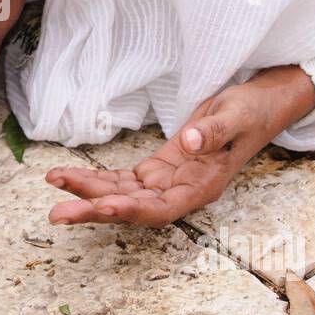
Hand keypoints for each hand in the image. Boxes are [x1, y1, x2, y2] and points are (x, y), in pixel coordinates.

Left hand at [45, 66, 314, 226]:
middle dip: (94, 208)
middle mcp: (181, 192)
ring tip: (53, 185)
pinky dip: (97, 178)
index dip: (129, 210)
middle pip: (131, 207)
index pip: (160, 208)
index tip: (100, 207)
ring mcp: (169, 182)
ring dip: (87, 192)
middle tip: (56, 211)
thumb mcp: (237, 115)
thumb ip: (213, 132)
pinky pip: (123, 179)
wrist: (261, 103)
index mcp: (202, 187)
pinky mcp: (159, 169)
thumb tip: (189, 143)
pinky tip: (71, 176)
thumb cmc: (254, 111)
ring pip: (121, 194)